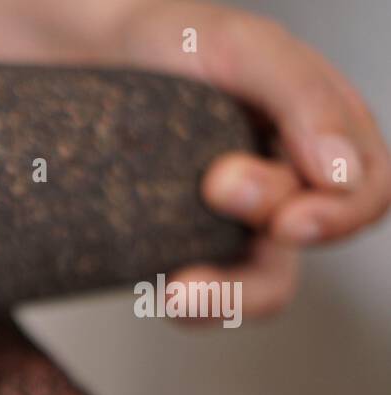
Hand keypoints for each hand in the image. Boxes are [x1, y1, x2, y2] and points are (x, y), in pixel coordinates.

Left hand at [117, 1, 390, 318]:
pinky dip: (186, 300)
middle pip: (307, 240)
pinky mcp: (175, 244)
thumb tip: (343, 175)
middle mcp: (283, 181)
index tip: (291, 219)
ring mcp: (228, 219)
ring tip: (179, 287)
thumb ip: (306, 98)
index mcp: (321, 133)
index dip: (340, 216)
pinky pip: (194, 292)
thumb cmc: (173, 41)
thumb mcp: (247, 48)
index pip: (365, 191)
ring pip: (256, 282)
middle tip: (218, 186)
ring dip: (227, 292)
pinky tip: (157, 287)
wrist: (86, 50)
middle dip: (270, 225)